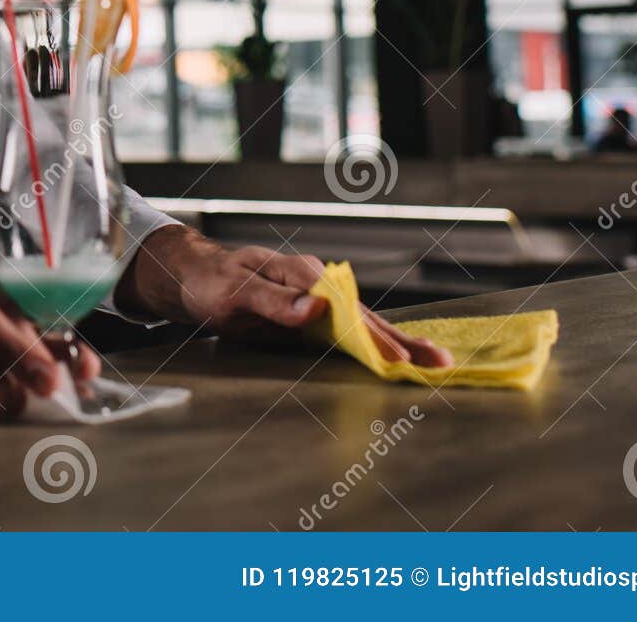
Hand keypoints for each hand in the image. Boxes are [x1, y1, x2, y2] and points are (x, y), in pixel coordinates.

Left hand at [115, 226, 451, 366]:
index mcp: (301, 274)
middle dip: (401, 340)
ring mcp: (318, 297)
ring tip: (434, 362)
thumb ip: (273, 302)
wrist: (196, 276)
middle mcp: (316, 283)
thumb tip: (316, 310)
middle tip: (440, 363)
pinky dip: (378, 342)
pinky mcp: (314, 312)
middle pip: (364, 315)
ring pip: (363, 322)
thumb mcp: (235, 293)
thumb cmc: (212, 283)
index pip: (344, 309)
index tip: (395, 360)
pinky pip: (350, 328)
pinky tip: (400, 354)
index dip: (370, 336)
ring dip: (399, 342)